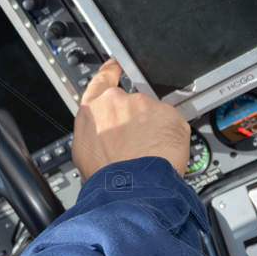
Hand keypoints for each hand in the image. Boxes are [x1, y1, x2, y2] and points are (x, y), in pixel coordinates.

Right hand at [71, 59, 190, 180]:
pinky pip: (172, 124)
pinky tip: (162, 153)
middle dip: (136, 119)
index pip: (103, 78)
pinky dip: (170, 137)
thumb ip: (94, 128)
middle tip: (135, 142)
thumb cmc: (105, 175)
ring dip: (153, 129)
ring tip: (148, 153)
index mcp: (94, 108)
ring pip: (153, 114)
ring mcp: (147, 106)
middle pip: (132, 103)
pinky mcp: (170, 116)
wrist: (131, 189)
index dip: (111, 71)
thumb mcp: (83, 149)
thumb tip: (99, 129)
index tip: (116, 66)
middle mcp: (119, 101)